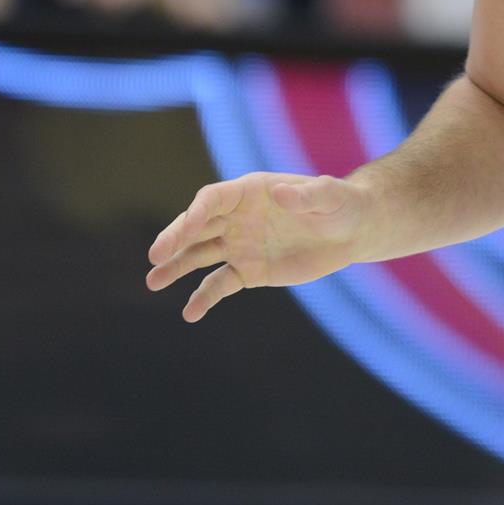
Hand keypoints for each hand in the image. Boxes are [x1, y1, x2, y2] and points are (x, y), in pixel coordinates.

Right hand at [146, 173, 366, 321]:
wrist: (351, 231)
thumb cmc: (341, 204)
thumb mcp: (330, 196)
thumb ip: (307, 195)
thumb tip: (280, 193)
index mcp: (249, 191)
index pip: (212, 200)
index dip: (196, 213)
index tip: (185, 229)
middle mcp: (237, 217)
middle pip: (197, 226)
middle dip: (175, 239)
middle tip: (155, 256)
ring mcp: (240, 244)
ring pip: (199, 255)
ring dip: (176, 267)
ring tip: (152, 281)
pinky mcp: (249, 270)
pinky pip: (220, 284)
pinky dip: (204, 298)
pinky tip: (190, 313)